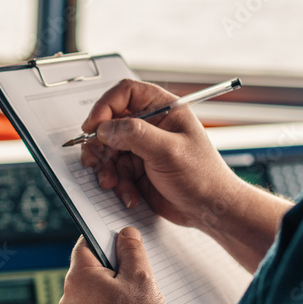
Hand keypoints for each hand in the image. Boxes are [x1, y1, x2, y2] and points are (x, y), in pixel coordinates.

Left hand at [58, 228, 169, 303]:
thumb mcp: (141, 277)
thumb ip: (132, 250)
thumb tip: (125, 235)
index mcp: (78, 277)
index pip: (86, 243)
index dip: (106, 238)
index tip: (122, 240)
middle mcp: (69, 295)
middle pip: (91, 267)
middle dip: (114, 267)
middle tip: (137, 276)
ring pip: (94, 290)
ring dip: (114, 289)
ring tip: (136, 302)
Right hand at [80, 79, 244, 232]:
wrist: (209, 209)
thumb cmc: (202, 176)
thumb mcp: (168, 151)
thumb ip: (134, 135)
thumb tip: (105, 128)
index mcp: (164, 109)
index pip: (125, 93)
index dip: (105, 106)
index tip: (94, 126)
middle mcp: (150, 126)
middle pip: (110, 124)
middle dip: (101, 145)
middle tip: (96, 160)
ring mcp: (142, 148)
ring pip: (108, 150)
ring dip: (107, 168)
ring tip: (113, 182)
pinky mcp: (137, 169)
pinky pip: (114, 171)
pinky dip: (116, 183)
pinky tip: (129, 193)